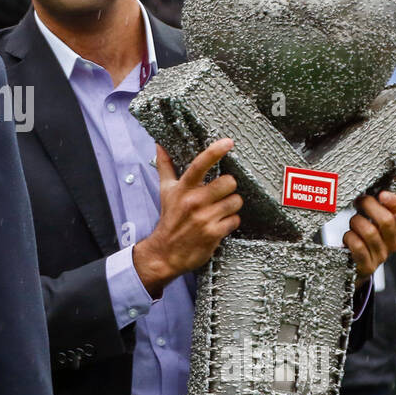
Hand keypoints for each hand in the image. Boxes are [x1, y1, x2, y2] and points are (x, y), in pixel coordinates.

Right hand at [133, 139, 241, 297]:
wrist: (166, 252)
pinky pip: (235, 220)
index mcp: (183, 188)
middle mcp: (194, 201)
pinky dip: (230, 222)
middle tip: (221, 194)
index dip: (215, 151)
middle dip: (228, 188)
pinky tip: (219, 224)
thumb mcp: (166, 191)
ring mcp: (204, 218)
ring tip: (220, 211)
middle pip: (228, 182)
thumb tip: (159, 146)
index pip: (200, 164)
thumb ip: (165, 167)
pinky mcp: (213, 233)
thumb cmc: (170, 219)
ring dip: (231, 206)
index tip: (228, 142)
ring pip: (235, 201)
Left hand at [343, 190, 395, 280]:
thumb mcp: (378, 218)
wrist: (357, 263)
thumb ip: (387, 204)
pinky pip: (358, 246)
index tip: (382, 194)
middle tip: (359, 201)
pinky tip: (349, 236)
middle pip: (386, 220)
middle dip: (368, 205)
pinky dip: (349, 237)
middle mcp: (394, 242)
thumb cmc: (367, 234)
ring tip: (353, 223)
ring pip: (369, 231)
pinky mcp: (368, 266)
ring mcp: (382, 255)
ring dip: (356, 222)